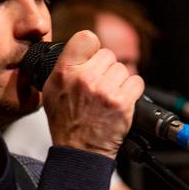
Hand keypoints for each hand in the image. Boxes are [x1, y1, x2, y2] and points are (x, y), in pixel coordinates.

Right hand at [43, 30, 144, 159]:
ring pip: (123, 69)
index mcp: (65, 72)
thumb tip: (83, 49)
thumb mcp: (52, 90)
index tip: (93, 59)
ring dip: (119, 82)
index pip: (87, 37)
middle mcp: (85, 79)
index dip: (93, 48)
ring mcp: (104, 91)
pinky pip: (136, 82)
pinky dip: (132, 91)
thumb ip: (65, 66)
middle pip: (108, 55)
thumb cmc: (65, 123)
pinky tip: (121, 101)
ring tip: (108, 97)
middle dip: (106, 69)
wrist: (79, 151)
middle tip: (99, 88)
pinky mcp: (122, 102)